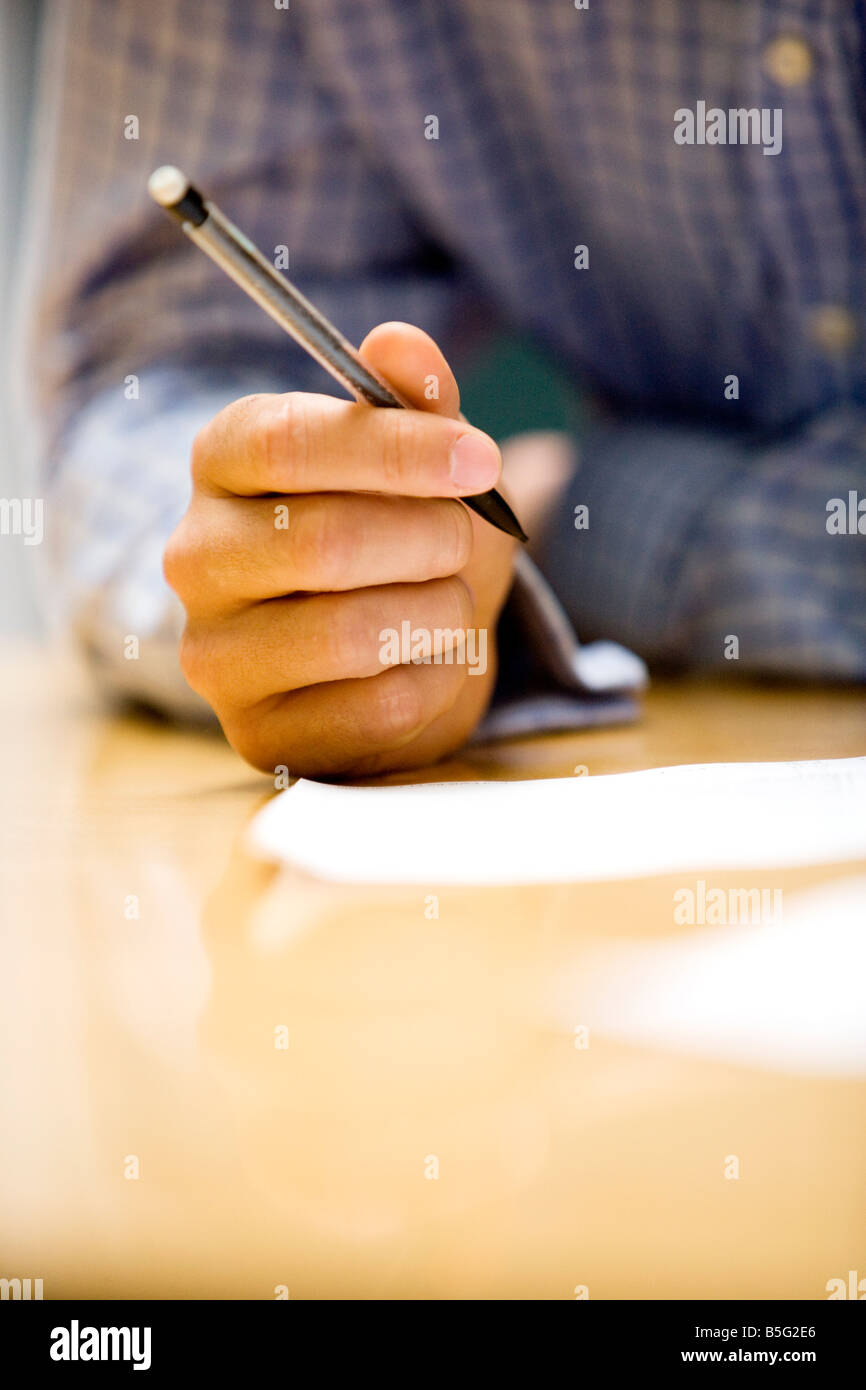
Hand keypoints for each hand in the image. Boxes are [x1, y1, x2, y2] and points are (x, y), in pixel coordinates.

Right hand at [163, 322, 516, 775]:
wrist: (399, 650)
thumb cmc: (404, 537)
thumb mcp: (421, 461)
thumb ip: (415, 402)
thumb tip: (402, 345)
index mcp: (222, 464)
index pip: (285, 441)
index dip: (394, 448)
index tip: (479, 458)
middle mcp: (196, 558)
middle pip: (322, 542)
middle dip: (429, 539)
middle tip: (465, 538)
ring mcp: (217, 656)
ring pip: (350, 632)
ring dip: (438, 612)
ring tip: (449, 600)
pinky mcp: (260, 736)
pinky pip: (379, 707)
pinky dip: (438, 677)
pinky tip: (430, 658)